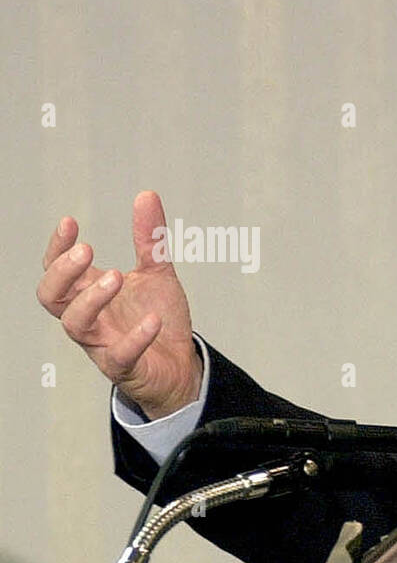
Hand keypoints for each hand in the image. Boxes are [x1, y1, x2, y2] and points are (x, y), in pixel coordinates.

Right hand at [37, 190, 201, 419]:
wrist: (179, 366)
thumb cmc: (156, 318)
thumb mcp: (157, 273)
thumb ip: (150, 239)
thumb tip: (146, 195)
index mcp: (89, 292)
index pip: (56, 268)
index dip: (57, 247)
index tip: (70, 222)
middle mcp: (89, 317)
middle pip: (51, 296)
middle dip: (63, 272)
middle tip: (87, 251)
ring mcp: (102, 343)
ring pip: (76, 324)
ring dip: (92, 299)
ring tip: (118, 276)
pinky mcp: (124, 368)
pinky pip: (120, 356)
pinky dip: (135, 337)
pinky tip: (153, 321)